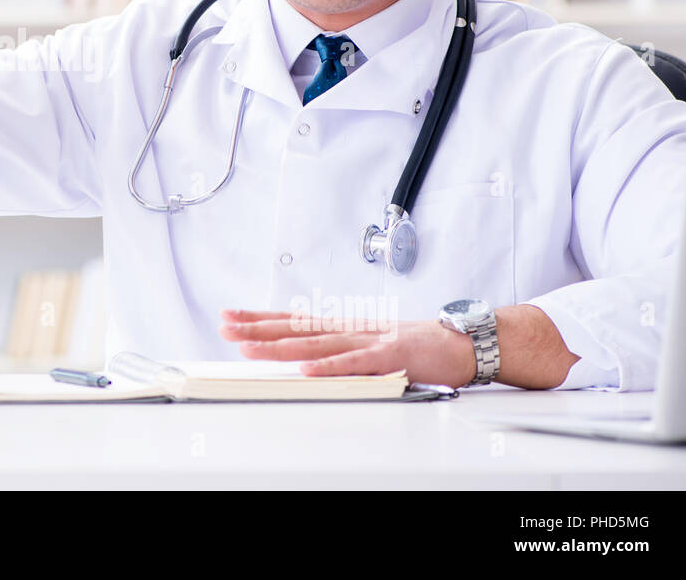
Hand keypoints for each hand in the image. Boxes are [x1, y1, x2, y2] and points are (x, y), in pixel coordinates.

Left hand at [219, 308, 478, 388]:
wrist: (461, 344)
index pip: (293, 320)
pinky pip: (355, 364)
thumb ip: (339, 350)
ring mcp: (368, 343)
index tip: (229, 315)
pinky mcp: (389, 359)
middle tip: (224, 325)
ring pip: (316, 345)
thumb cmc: (416, 347)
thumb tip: (305, 356)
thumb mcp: (368, 346)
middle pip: (295, 329)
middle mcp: (349, 331)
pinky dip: (329, 367)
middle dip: (256, 328)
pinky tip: (306, 370)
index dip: (260, 318)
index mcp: (343, 329)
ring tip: (249, 346)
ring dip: (280, 346)